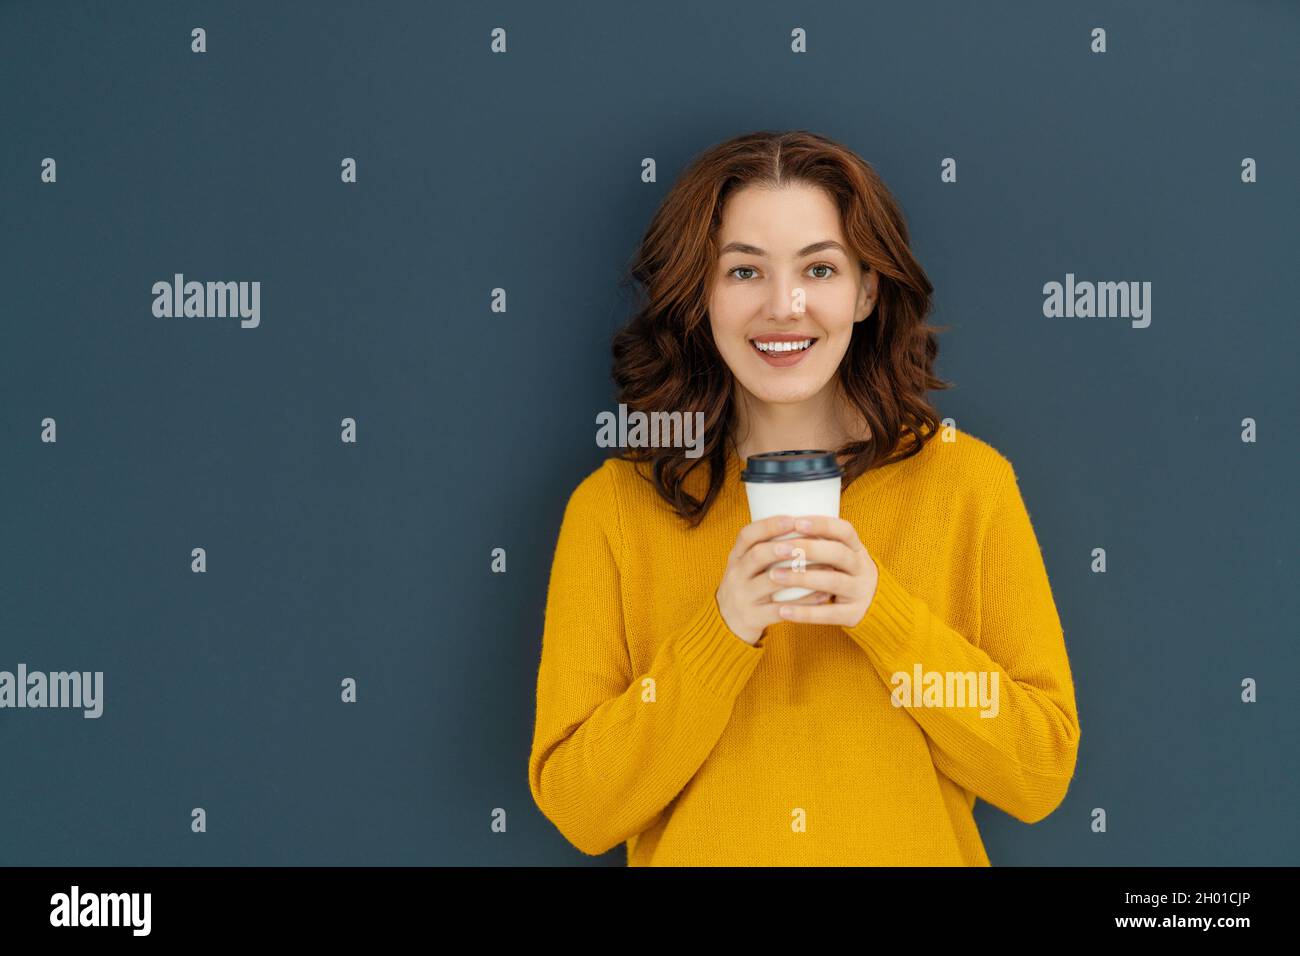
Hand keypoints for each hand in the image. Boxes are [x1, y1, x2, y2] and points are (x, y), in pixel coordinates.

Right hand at [716, 515, 834, 644]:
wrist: (726, 624)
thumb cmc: (746, 587)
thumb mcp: (745, 566)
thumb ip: (765, 548)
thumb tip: (806, 524)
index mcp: (736, 557)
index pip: (747, 535)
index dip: (769, 525)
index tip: (792, 519)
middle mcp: (736, 574)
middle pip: (756, 555)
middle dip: (781, 547)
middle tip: (804, 542)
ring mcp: (743, 597)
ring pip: (770, 582)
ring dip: (799, 574)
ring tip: (824, 567)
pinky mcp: (753, 617)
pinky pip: (780, 610)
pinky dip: (803, 602)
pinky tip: (822, 596)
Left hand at [768, 515, 878, 627]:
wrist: (873, 605)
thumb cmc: (842, 573)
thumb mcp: (840, 554)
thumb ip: (818, 542)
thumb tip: (777, 522)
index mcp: (857, 548)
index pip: (845, 531)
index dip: (822, 525)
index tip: (797, 522)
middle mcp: (862, 568)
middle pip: (839, 554)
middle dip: (808, 549)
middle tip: (778, 548)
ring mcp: (859, 591)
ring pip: (833, 582)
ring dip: (802, 578)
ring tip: (774, 575)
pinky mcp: (853, 614)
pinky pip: (829, 614)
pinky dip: (805, 613)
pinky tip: (782, 611)